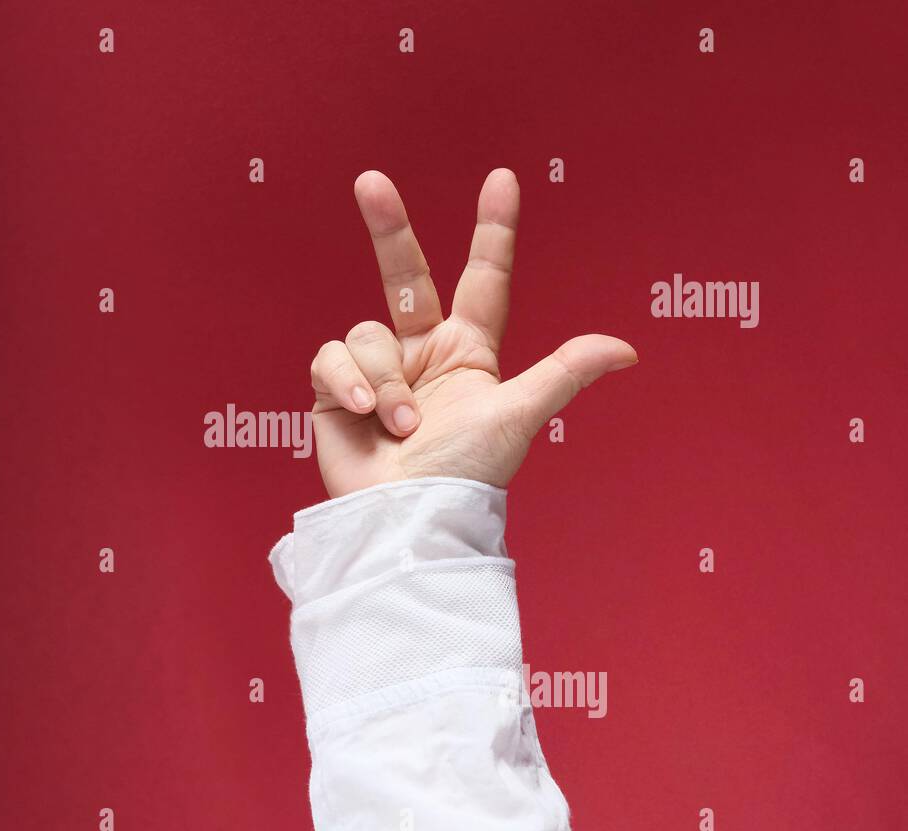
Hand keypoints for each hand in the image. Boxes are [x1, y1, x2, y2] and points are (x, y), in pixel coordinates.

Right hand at [310, 168, 637, 497]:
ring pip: (369, 332)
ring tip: (400, 424)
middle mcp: (421, 354)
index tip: (502, 180)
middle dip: (388, 227)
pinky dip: (351, 384)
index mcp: (468, 354)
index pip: (483, 280)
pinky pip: (334, 358)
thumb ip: (566, 372)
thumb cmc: (466, 473)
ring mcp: (376, 371)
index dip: (493, 231)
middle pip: (405, 275)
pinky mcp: (335, 391)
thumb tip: (628, 348)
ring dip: (387, 379)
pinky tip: (366, 415)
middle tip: (370, 181)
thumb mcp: (520, 416)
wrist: (406, 518)